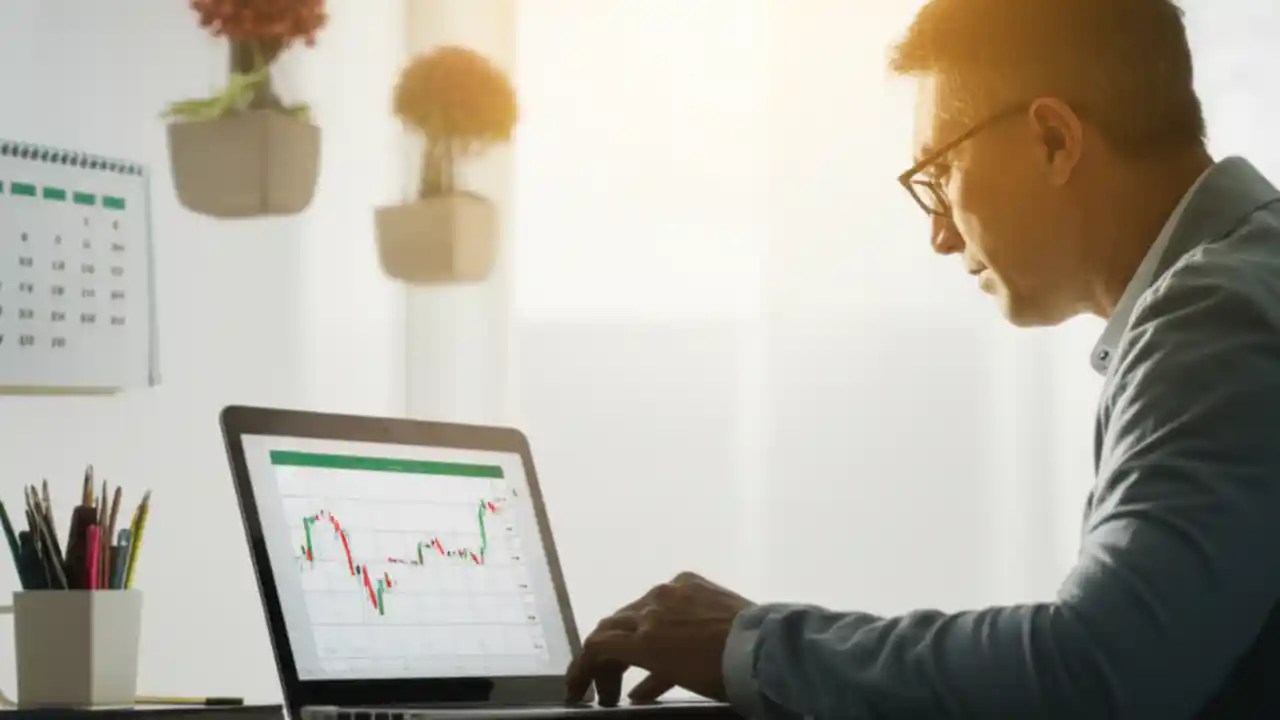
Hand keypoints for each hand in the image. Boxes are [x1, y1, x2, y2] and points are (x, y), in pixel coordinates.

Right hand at [565, 571, 753, 706]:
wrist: (763, 647)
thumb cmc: (722, 674)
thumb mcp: (681, 681)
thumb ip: (652, 681)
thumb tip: (636, 692)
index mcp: (643, 641)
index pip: (596, 646)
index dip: (582, 668)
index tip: (578, 688)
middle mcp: (649, 610)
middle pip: (610, 627)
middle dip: (604, 657)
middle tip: (609, 686)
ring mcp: (669, 591)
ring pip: (635, 609)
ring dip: (629, 634)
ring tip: (635, 656)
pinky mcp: (690, 580)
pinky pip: (663, 595)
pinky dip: (658, 613)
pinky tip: (667, 628)